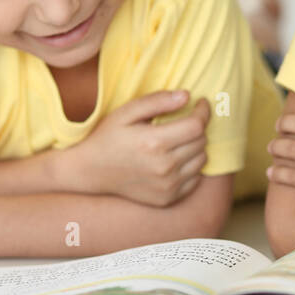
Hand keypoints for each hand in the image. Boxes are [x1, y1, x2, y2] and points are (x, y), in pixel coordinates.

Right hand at [71, 90, 210, 206]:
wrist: (91, 172)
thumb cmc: (109, 137)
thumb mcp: (127, 112)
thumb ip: (157, 101)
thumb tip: (186, 96)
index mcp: (154, 143)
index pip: (197, 126)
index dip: (203, 111)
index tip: (201, 103)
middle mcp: (164, 167)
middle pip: (201, 142)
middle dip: (197, 127)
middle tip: (185, 120)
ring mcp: (167, 186)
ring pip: (202, 160)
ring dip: (196, 146)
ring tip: (179, 140)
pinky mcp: (168, 198)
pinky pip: (195, 179)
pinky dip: (191, 166)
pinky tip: (175, 159)